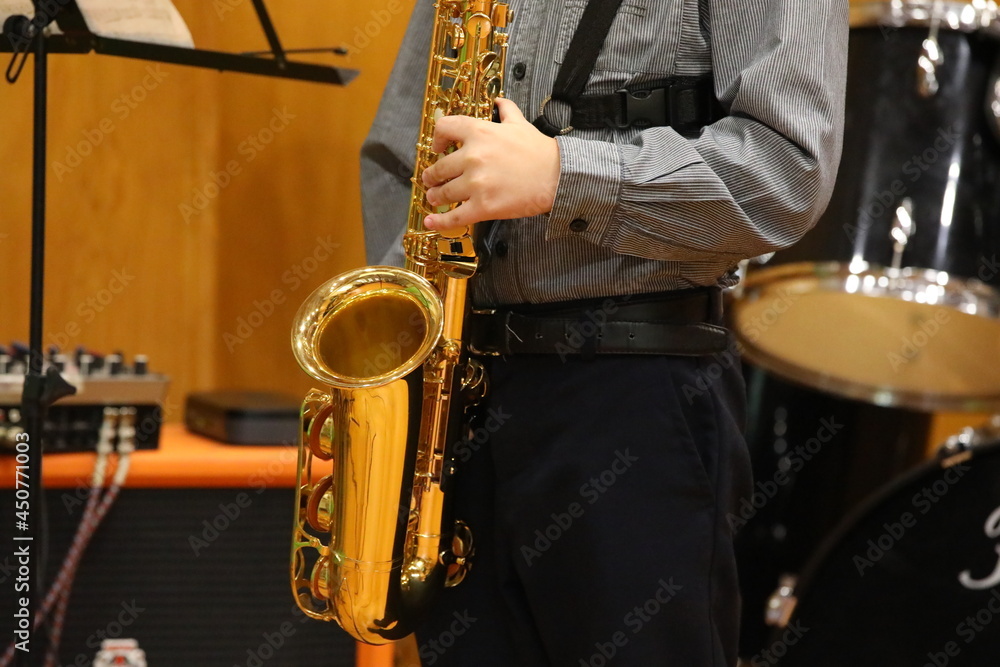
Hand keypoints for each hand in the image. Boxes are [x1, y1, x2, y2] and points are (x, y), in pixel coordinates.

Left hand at [422, 98, 559, 230]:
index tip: (437, 148)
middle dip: (432, 176)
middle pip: (439, 168)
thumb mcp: (520, 124)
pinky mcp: (483, 207)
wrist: (558, 177)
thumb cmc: (540, 152)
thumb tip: (499, 102)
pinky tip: (431, 221)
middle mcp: (473, 156)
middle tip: (431, 180)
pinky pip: (454, 216)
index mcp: (479, 132)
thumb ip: (506, 111)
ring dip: (435, 196)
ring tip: (435, 197)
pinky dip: (440, 220)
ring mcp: (476, 183)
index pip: (444, 128)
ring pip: (443, 193)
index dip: (437, 139)